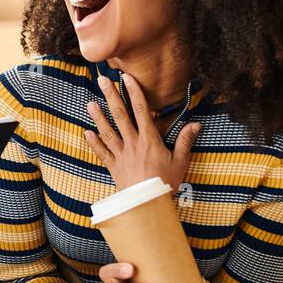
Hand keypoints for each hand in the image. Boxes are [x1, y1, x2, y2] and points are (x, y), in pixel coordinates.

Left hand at [84, 73, 199, 190]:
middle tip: (102, 80)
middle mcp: (133, 143)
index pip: (141, 110)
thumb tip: (195, 124)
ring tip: (90, 103)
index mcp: (150, 140)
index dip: (134, 93)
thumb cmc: (166, 182)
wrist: (148, 204)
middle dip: (111, 96)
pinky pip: (102, 152)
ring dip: (98, 116)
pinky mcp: (113, 166)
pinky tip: (87, 132)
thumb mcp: (180, 161)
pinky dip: (94, 142)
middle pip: (120, 115)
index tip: (127, 78)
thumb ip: (185, 141)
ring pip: (108, 131)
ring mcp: (121, 154)